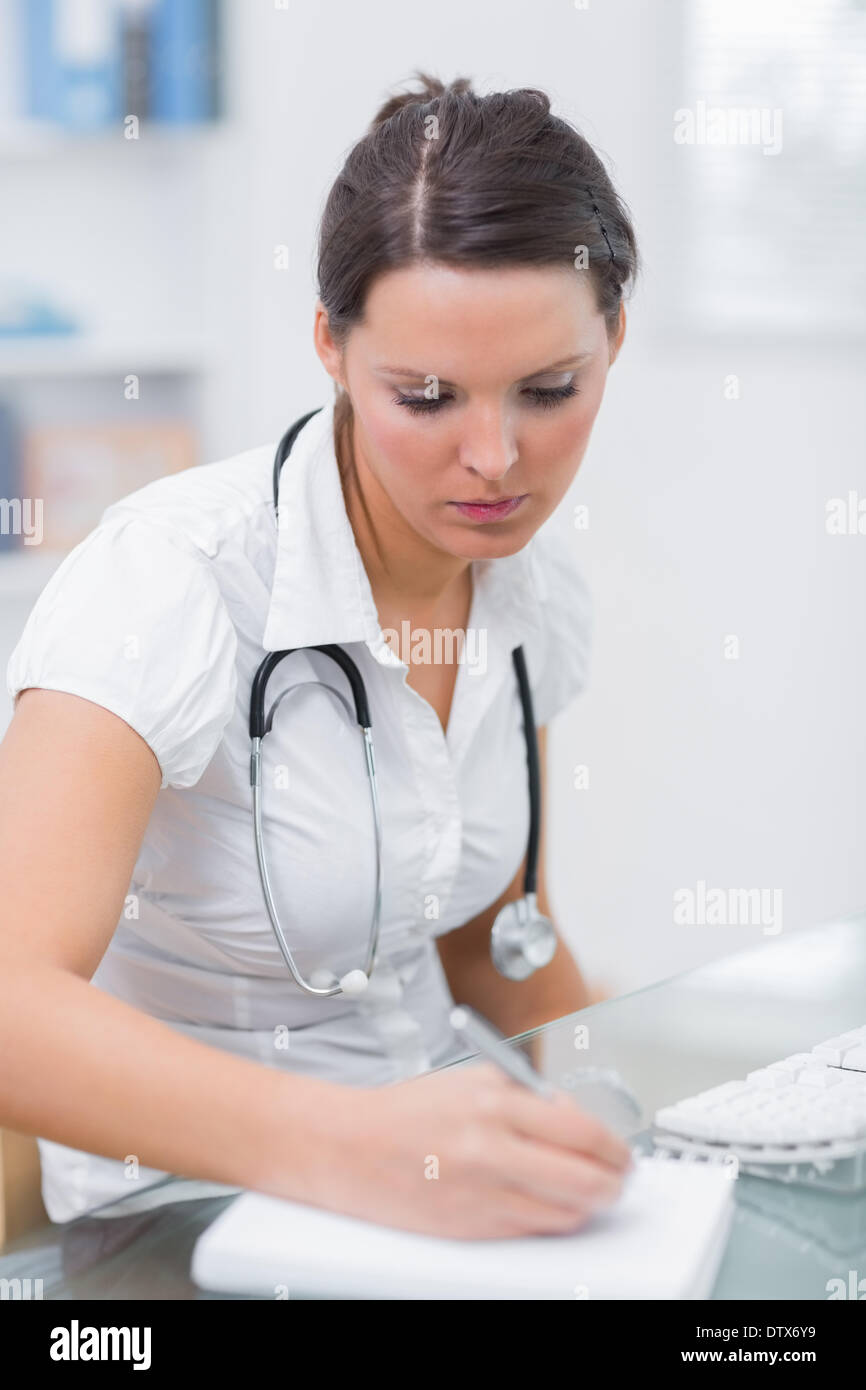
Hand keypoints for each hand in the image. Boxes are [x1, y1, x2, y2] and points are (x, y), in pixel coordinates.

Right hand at [303, 1061, 634, 1239]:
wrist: (348, 1148)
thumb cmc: (407, 1112)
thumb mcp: (472, 1081)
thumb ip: (527, 1095)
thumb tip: (576, 1118)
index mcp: (494, 1101)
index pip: (581, 1129)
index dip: (614, 1146)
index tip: (622, 1151)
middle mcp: (491, 1147)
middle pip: (584, 1179)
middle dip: (613, 1182)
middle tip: (619, 1179)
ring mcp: (482, 1192)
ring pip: (565, 1212)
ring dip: (588, 1205)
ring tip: (589, 1192)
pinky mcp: (471, 1226)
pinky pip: (533, 1230)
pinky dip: (552, 1219)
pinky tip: (551, 1205)